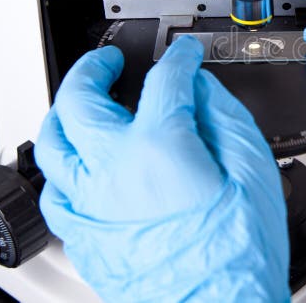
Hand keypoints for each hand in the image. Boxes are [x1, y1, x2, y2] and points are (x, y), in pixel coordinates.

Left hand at [35, 37, 288, 301]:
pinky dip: (63, 168)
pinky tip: (78, 165)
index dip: (179, 58)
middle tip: (108, 62)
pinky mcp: (84, 236)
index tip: (185, 54)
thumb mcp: (253, 167)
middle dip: (94, 67)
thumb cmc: (239, 250)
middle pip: (80, 98)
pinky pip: (55, 192)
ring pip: (52, 143)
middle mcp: (113, 169)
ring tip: (78, 103)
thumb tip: (202, 89)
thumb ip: (224, 116)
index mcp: (159, 146)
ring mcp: (91, 204)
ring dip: (64, 112)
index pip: (164, 80)